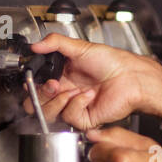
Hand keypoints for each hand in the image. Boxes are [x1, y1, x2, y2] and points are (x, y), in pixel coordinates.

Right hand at [24, 33, 153, 130]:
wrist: (130, 76)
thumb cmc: (112, 62)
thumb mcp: (80, 47)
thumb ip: (55, 43)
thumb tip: (35, 45)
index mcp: (62, 77)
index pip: (36, 87)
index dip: (32, 85)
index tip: (35, 79)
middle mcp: (66, 93)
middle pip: (37, 104)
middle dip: (40, 95)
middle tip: (52, 85)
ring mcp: (74, 106)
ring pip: (49, 113)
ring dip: (59, 99)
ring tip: (72, 89)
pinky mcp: (84, 118)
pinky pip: (69, 116)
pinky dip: (77, 103)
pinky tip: (89, 95)